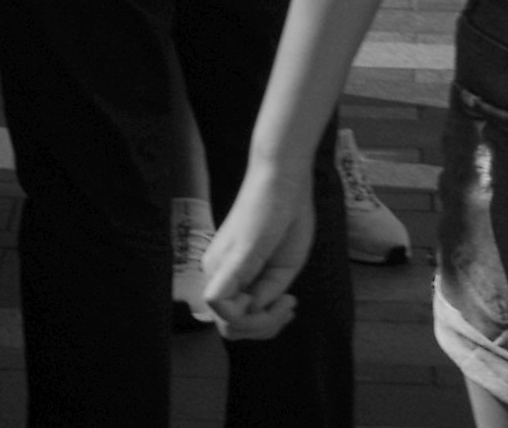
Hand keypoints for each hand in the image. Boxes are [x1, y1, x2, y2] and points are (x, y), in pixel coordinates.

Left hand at [200, 171, 313, 340]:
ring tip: (287, 301)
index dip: (264, 327)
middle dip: (264, 329)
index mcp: (230, 274)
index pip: (235, 322)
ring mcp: (218, 267)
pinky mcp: (226, 259)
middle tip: (288, 307)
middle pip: (231, 329)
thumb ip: (265, 295)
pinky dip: (252, 313)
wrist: (285, 179)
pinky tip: (282, 298)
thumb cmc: (287, 217)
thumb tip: (250, 316)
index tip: (290, 307)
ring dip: (262, 323)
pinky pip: (220, 303)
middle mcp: (218, 272)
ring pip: (227, 323)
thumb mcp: (280, 268)